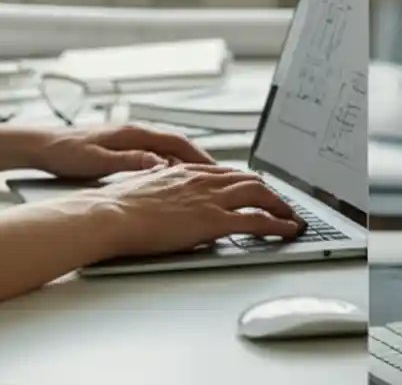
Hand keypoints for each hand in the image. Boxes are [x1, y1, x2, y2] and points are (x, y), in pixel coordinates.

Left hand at [32, 124, 214, 180]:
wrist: (41, 145)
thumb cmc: (65, 152)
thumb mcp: (97, 160)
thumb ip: (129, 162)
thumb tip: (158, 164)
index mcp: (133, 133)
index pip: (177, 142)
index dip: (199, 156)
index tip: (217, 169)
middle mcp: (135, 133)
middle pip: (178, 145)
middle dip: (200, 160)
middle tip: (221, 176)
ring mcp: (130, 140)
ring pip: (168, 150)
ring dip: (187, 163)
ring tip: (204, 180)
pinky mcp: (123, 148)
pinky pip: (156, 156)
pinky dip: (170, 166)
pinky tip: (174, 179)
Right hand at [85, 163, 305, 257]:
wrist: (109, 214)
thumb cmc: (117, 207)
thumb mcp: (143, 187)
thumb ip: (160, 187)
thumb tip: (161, 192)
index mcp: (186, 171)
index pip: (226, 172)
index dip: (245, 181)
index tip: (255, 187)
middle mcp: (203, 179)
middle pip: (249, 179)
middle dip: (269, 191)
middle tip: (281, 202)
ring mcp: (210, 198)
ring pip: (260, 194)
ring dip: (280, 205)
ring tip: (291, 217)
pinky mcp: (213, 220)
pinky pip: (256, 220)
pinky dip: (278, 224)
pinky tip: (288, 230)